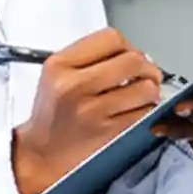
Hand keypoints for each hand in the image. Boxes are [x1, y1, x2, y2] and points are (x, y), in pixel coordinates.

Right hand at [12, 28, 161, 193]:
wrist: (42, 154)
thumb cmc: (52, 113)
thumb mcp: (56, 73)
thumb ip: (90, 56)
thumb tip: (133, 52)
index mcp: (60, 65)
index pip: (111, 39)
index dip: (128, 46)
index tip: (129, 55)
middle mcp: (75, 85)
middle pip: (132, 61)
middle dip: (146, 67)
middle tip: (145, 74)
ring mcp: (92, 111)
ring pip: (144, 88)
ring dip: (150, 90)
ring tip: (141, 94)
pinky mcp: (107, 132)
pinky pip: (143, 113)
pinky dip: (146, 110)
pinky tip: (135, 111)